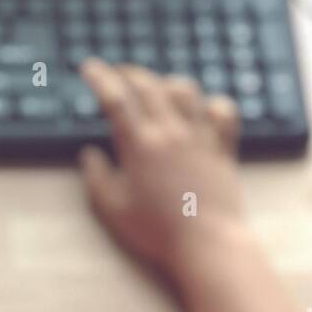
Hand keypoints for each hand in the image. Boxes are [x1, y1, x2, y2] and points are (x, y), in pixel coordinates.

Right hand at [77, 60, 245, 273]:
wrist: (206, 243)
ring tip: (156, 87)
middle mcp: (171, 132)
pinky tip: (202, 109)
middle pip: (149, 86)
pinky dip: (211, 103)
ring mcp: (200, 137)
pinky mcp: (222, 148)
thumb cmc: (156, 232)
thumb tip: (90, 154)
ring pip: (185, 90)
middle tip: (117, 72)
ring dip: (166, 82)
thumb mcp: (113, 209)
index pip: (116, 99)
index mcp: (140, 145)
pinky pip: (222, 111)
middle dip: (128, 72)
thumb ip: (96, 178)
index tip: (89, 67)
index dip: (100, 78)